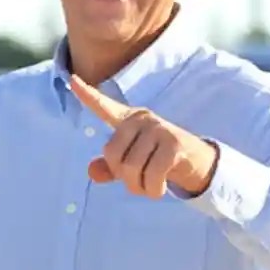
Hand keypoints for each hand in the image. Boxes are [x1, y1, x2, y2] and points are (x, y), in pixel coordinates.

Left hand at [69, 74, 216, 198]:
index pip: (104, 107)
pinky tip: (160, 189)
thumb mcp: (133, 164)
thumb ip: (110, 168)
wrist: (198, 163)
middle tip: (137, 183)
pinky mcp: (174, 144)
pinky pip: (152, 175)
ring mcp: (159, 129)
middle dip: (123, 177)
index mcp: (128, 121)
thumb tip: (92, 172)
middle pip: (113, 155)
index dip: (87, 95)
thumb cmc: (159, 160)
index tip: (72, 80)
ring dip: (139, 187)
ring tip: (150, 188)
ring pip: (131, 168)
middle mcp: (142, 119)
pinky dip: (153, 190)